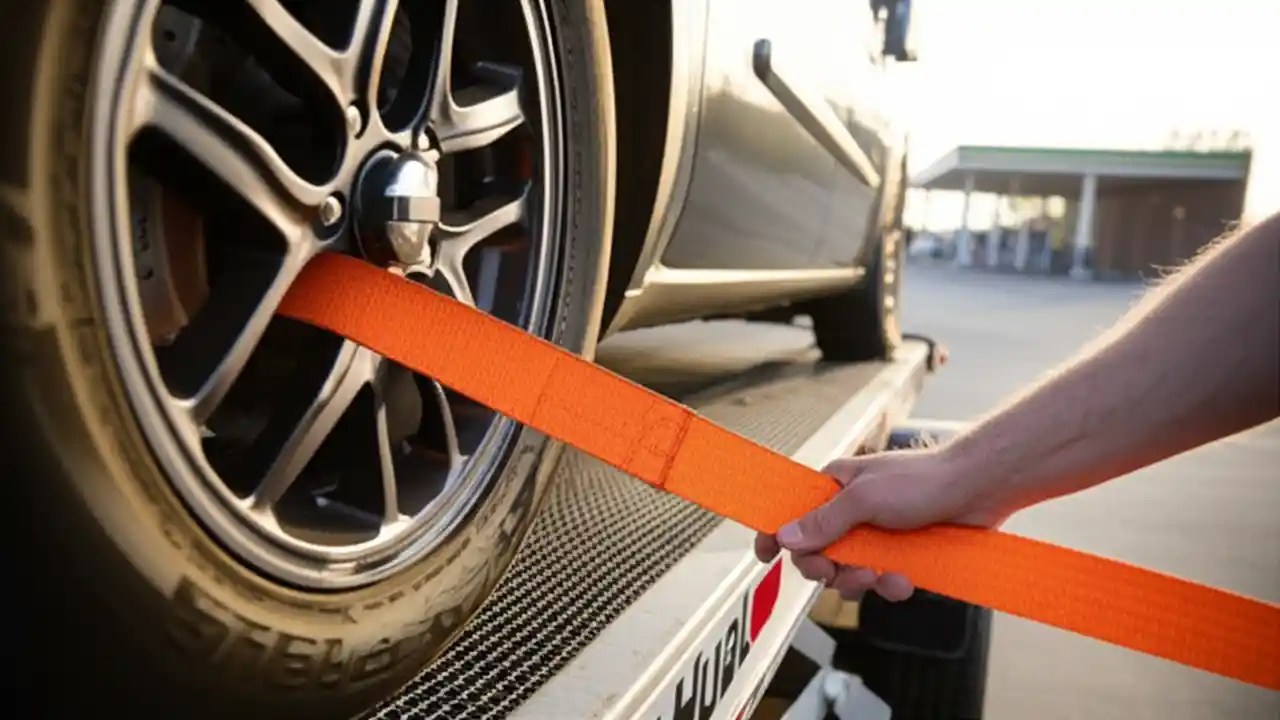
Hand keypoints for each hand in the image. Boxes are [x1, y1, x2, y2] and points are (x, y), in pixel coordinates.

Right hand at [754, 447, 1008, 601]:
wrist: (978, 490)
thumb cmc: (922, 480)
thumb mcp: (865, 499)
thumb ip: (824, 521)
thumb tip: (786, 537)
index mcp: (834, 488)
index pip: (792, 512)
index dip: (775, 533)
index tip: (765, 557)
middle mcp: (850, 513)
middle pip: (817, 553)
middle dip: (827, 568)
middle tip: (838, 571)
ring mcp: (875, 536)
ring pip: (848, 573)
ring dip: (861, 581)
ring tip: (880, 575)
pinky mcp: (900, 555)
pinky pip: (881, 582)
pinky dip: (890, 585)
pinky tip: (905, 579)